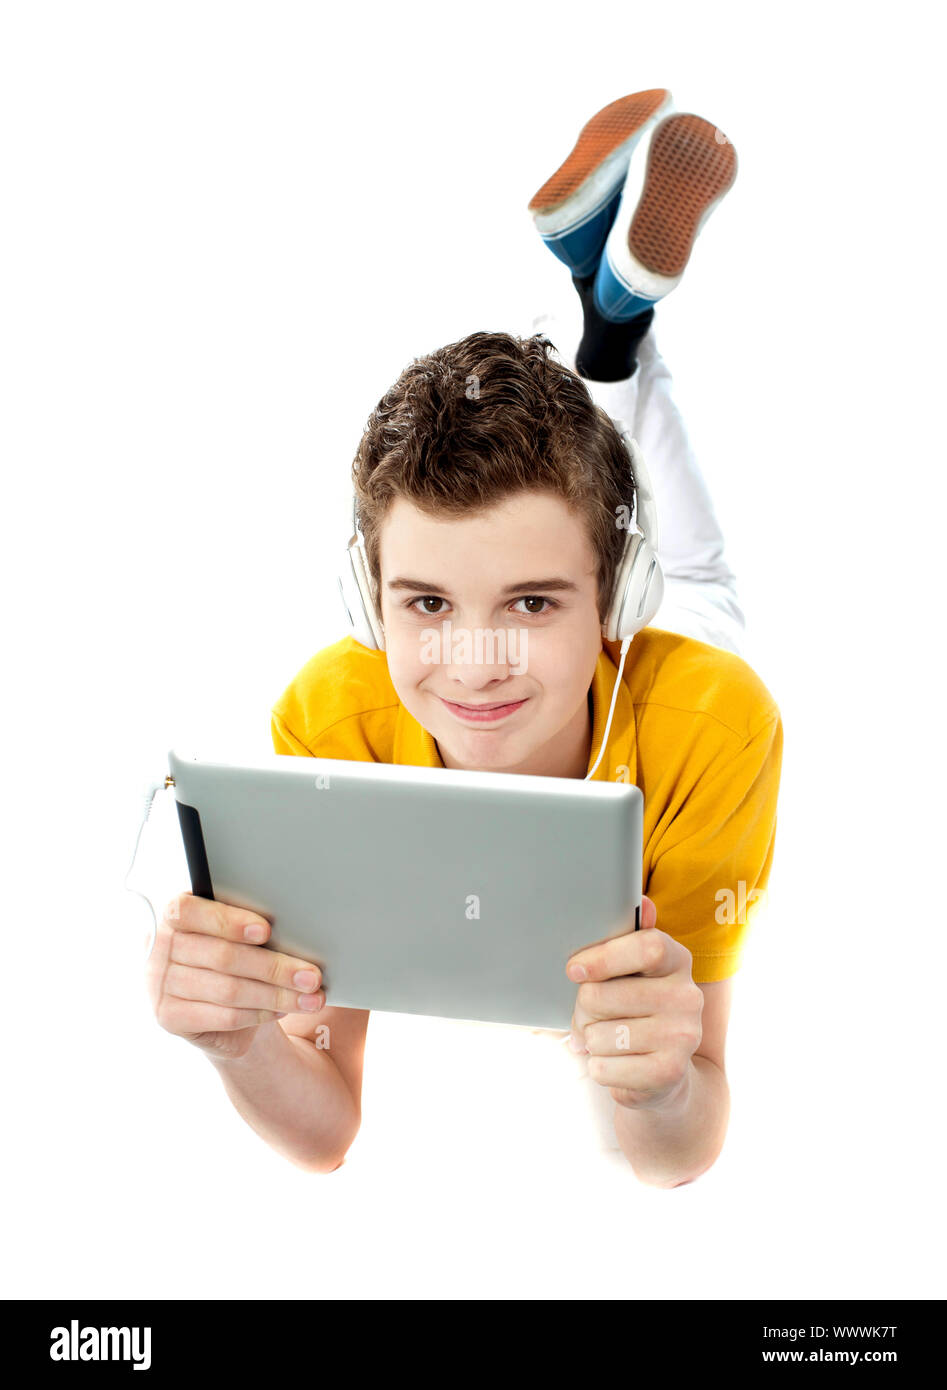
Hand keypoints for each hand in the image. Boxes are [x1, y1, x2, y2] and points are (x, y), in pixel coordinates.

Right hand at [146, 891, 325, 1060]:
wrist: (215, 1006)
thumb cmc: (233, 958)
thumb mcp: (237, 935)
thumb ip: (249, 926)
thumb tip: (296, 929)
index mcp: (172, 914)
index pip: (190, 911)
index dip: (228, 921)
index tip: (266, 930)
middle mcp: (157, 948)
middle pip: (223, 956)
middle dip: (274, 966)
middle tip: (312, 975)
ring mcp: (158, 985)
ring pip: (229, 990)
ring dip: (277, 995)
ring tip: (311, 997)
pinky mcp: (169, 1017)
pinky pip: (224, 1016)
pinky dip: (260, 1013)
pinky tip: (282, 1010)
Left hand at [566, 895, 703, 1110]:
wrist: (667, 1073)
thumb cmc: (636, 1010)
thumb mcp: (633, 972)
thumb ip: (630, 939)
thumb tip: (644, 903)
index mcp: (677, 960)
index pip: (647, 946)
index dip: (603, 957)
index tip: (574, 970)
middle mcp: (688, 996)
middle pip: (603, 994)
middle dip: (583, 1009)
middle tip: (591, 1016)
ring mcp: (683, 1036)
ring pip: (599, 1034)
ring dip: (591, 1041)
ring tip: (608, 1040)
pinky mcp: (670, 1071)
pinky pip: (603, 1067)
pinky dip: (598, 1068)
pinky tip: (616, 1064)